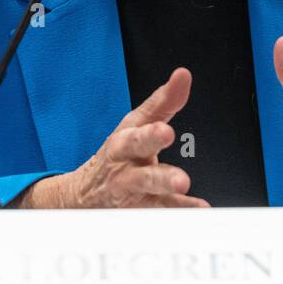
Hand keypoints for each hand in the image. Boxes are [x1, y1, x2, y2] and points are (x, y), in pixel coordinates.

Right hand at [13, 68, 209, 209]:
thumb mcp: (137, 124)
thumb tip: (183, 75)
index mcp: (127, 135)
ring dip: (164, 182)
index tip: (168, 119)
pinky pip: (159, 208)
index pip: (142, 121)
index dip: (155, 118)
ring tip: (183, 182)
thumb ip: (164, 102)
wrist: (85, 194)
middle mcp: (125, 158)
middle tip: (167, 138)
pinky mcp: (137, 208)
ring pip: (145, 183)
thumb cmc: (121, 153)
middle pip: (136, 148)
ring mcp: (129, 185)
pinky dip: (178, 208)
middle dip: (150, 141)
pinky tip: (197, 207)